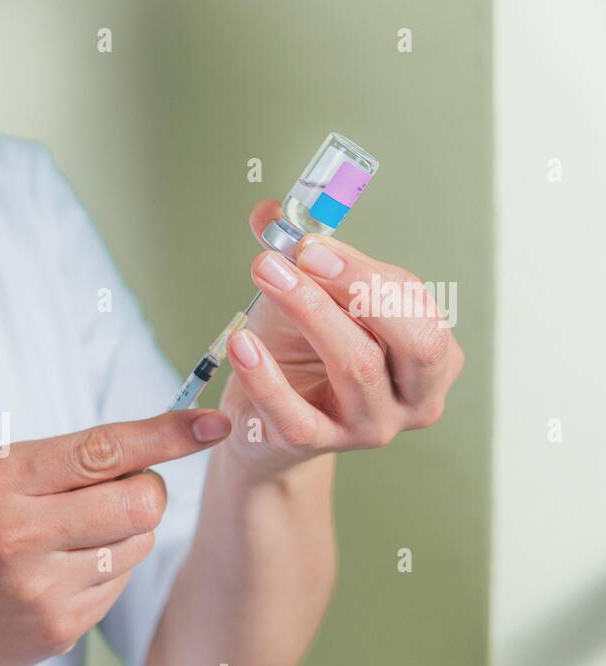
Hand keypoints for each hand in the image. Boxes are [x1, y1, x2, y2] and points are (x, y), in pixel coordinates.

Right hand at [0, 411, 231, 665]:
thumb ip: (56, 463)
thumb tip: (152, 446)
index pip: (102, 450)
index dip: (167, 435)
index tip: (213, 424)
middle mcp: (19, 533)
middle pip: (141, 503)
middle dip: (146, 491)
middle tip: (119, 492)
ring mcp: (41, 588)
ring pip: (138, 544)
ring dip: (124, 532)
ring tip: (73, 537)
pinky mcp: (59, 629)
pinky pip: (119, 585)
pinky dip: (105, 570)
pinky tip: (60, 573)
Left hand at [217, 200, 463, 476]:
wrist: (263, 423)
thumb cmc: (299, 354)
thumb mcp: (307, 298)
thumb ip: (295, 255)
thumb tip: (268, 211)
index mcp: (432, 352)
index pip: (415, 304)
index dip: (364, 270)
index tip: (313, 242)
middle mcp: (416, 396)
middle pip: (414, 340)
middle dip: (359, 289)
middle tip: (301, 256)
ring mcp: (372, 427)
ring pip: (357, 368)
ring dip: (309, 313)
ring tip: (265, 275)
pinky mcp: (320, 447)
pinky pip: (296, 414)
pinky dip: (266, 376)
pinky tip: (241, 343)